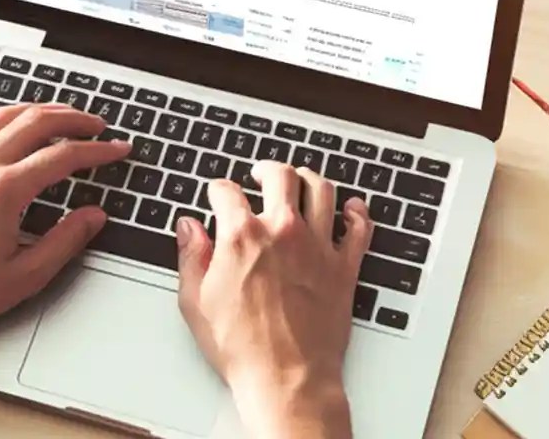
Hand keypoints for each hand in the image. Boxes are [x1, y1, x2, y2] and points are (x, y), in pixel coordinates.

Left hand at [0, 103, 129, 342]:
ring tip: (63, 114)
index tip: (117, 149)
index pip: (63, 156)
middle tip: (97, 125)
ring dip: (40, 110)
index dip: (98, 150)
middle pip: (36, 122)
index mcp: (3, 192)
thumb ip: (66, 241)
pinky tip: (13, 124)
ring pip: (4, 116)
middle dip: (74, 118)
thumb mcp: (26, 275)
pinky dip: (3, 119)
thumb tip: (93, 216)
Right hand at [175, 163, 372, 438]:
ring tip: (301, 180)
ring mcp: (318, 246)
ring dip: (309, 178)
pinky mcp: (344, 266)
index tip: (218, 194)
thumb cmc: (242, 348)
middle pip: (281, 176)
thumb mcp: (195, 303)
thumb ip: (192, 257)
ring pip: (322, 190)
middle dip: (267, 169)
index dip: (218, 189)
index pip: (227, 191)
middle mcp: (283, 231)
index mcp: (242, 237)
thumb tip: (189, 228)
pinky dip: (357, 213)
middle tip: (261, 173)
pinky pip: (359, 228)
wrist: (286, 378)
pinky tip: (352, 208)